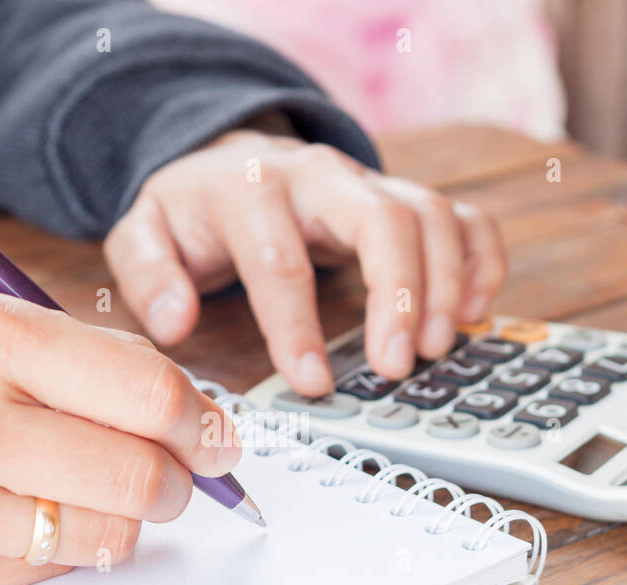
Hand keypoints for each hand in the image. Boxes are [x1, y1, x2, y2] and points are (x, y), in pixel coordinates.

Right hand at [0, 290, 239, 584]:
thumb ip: (73, 358)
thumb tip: (180, 406)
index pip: (150, 393)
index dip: (205, 420)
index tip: (219, 432)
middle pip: (145, 475)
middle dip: (184, 479)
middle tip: (182, 472)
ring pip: (112, 536)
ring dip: (132, 519)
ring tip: (105, 490)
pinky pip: (53, 566)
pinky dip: (67, 543)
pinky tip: (30, 509)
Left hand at [105, 125, 506, 394]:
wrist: (225, 161)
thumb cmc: (192, 214)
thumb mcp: (145, 235)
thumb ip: (149, 275)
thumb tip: (175, 323)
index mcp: (249, 188)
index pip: (280, 259)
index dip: (297, 326)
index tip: (311, 382)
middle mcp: (319, 176)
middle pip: (381, 219)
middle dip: (398, 295)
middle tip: (397, 366)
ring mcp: (369, 184)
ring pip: (430, 214)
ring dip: (446, 284)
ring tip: (437, 350)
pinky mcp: (403, 198)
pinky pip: (463, 217)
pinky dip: (481, 260)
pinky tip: (476, 313)